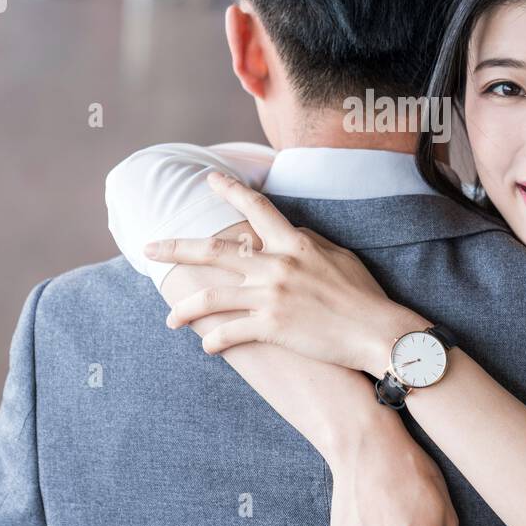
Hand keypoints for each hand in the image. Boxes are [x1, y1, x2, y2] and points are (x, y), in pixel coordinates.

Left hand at [144, 173, 419, 374]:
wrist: (376, 331)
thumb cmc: (362, 295)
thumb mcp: (337, 256)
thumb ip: (307, 242)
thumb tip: (286, 231)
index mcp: (294, 243)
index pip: (256, 210)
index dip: (230, 190)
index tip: (208, 179)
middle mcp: (277, 266)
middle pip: (214, 252)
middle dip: (176, 248)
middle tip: (149, 247)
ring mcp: (271, 297)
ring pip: (212, 298)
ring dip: (185, 308)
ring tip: (170, 319)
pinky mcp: (272, 328)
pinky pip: (230, 334)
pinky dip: (214, 341)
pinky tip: (205, 346)